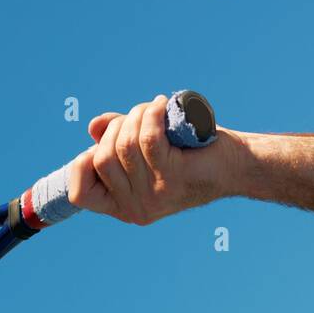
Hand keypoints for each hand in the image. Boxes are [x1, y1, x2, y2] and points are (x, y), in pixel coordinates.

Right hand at [65, 94, 236, 224]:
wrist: (234, 166)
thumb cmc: (189, 155)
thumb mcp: (144, 148)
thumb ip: (116, 139)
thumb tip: (94, 128)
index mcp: (123, 207)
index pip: (79, 194)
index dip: (82, 162)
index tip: (101, 144)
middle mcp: (136, 208)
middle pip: (102, 158)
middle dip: (116, 127)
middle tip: (139, 114)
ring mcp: (154, 196)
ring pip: (123, 146)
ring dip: (135, 116)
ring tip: (153, 107)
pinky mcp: (173, 177)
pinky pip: (148, 139)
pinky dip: (151, 114)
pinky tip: (161, 104)